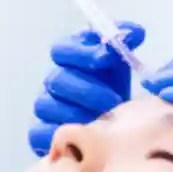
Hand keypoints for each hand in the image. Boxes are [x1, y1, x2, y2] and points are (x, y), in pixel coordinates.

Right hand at [28, 22, 145, 155]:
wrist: (115, 121)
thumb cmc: (113, 87)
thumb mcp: (122, 63)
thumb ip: (126, 43)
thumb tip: (134, 33)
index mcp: (69, 59)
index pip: (61, 49)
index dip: (81, 52)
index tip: (106, 58)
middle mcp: (53, 81)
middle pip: (57, 79)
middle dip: (86, 89)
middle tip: (113, 100)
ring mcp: (45, 106)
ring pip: (46, 105)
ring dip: (75, 114)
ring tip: (101, 122)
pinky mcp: (41, 132)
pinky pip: (37, 132)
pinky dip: (56, 135)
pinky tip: (80, 138)